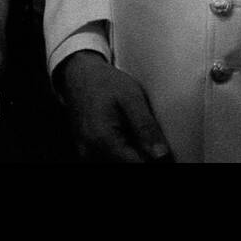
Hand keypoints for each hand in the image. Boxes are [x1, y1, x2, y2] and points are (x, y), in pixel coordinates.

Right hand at [55, 50, 171, 161]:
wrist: (78, 75)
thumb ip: (145, 126)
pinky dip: (120, 151)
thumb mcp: (131, 97)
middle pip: (126, 165)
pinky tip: (124, 135)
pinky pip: (107, 159)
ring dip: (130, 154)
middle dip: (142, 155)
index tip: (162, 148)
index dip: (153, 159)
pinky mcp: (85, 153)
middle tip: (148, 134)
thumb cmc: (104, 82)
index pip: (136, 165)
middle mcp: (90, 153)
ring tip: (132, 130)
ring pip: (117, 163)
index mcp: (102, 140)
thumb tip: (161, 155)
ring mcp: (85, 154)